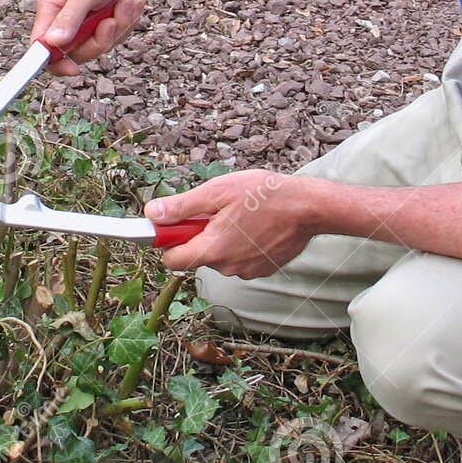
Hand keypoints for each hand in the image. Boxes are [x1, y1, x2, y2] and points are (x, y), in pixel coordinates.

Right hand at [31, 0, 143, 76]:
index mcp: (51, 10)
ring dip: (118, 26)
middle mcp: (64, 21)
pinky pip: (115, 38)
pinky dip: (126, 22)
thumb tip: (53, 43)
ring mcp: (84, 24)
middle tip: (110, 21)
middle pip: (77, 53)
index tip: (74, 70)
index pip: (41, 48)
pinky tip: (129, 3)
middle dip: (100, 39)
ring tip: (124, 3)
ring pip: (100, 46)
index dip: (55, 63)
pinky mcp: (102, 24)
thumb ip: (70, 18)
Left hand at [147, 170, 316, 278]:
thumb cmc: (265, 195)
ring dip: (223, 238)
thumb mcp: (218, 191)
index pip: (172, 260)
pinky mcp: (262, 269)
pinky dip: (242, 244)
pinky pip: (240, 258)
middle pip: (198, 255)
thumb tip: (152, 214)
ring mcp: (247, 271)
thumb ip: (182, 206)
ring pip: (220, 256)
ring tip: (243, 215)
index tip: (175, 225)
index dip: (169, 241)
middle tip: (219, 210)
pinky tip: (256, 225)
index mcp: (212, 250)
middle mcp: (227, 267)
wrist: (309, 207)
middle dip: (201, 234)